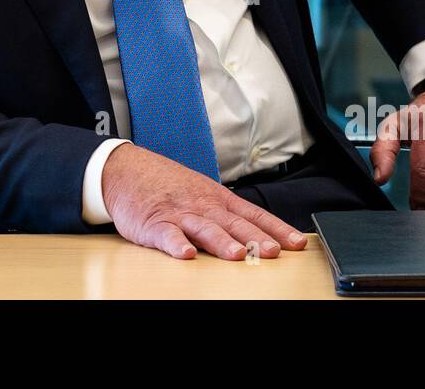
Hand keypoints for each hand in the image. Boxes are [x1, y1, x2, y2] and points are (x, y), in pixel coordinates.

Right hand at [101, 142, 307, 259]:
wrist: (127, 170)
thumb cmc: (168, 185)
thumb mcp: (202, 192)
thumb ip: (227, 214)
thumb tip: (261, 234)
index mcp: (217, 199)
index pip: (253, 214)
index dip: (275, 228)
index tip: (296, 242)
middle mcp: (202, 205)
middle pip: (233, 223)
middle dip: (254, 238)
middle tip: (273, 251)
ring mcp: (179, 214)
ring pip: (204, 229)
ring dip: (222, 242)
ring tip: (237, 254)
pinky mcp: (155, 224)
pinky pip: (167, 236)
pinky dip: (177, 245)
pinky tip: (187, 254)